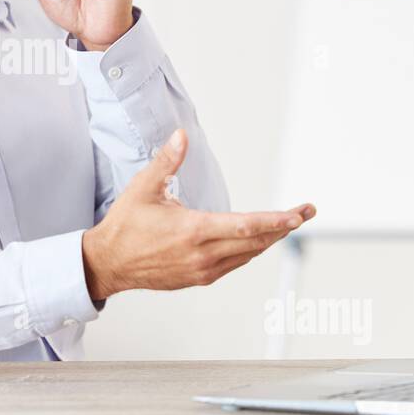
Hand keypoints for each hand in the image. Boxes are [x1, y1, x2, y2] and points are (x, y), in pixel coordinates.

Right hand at [80, 128, 315, 300]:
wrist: (108, 263)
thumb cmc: (124, 226)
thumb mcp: (143, 188)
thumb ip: (166, 161)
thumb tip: (182, 136)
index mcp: (193, 231)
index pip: (245, 226)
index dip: (276, 221)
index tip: (298, 215)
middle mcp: (202, 255)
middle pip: (256, 242)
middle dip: (284, 226)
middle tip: (306, 212)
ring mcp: (202, 270)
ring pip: (248, 255)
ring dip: (269, 239)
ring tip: (287, 224)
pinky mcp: (199, 278)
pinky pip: (235, 264)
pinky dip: (250, 250)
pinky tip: (257, 240)